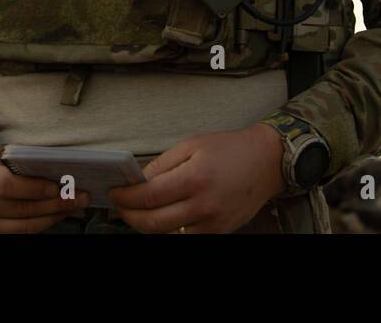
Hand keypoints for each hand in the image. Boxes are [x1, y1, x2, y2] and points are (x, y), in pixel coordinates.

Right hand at [0, 147, 91, 233]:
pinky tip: (57, 215)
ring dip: (53, 217)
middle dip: (55, 204)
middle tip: (80, 197)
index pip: (7, 186)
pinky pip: (21, 234)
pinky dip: (42, 225)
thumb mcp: (2, 154)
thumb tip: (62, 170)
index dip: (34, 188)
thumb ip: (25, 162)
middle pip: (20, 209)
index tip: (57, 187)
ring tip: (75, 207)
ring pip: (24, 226)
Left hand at [106, 124, 284, 233]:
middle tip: (120, 207)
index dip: (126, 198)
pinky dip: (170, 229)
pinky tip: (165, 216)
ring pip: (167, 234)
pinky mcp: (219, 232)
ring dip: (148, 225)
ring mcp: (212, 223)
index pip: (149, 196)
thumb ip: (162, 164)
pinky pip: (185, 236)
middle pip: (153, 223)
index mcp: (195, 178)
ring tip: (140, 211)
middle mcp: (204, 205)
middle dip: (130, 216)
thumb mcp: (192, 145)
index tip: (115, 193)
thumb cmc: (230, 149)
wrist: (265, 162)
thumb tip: (138, 180)